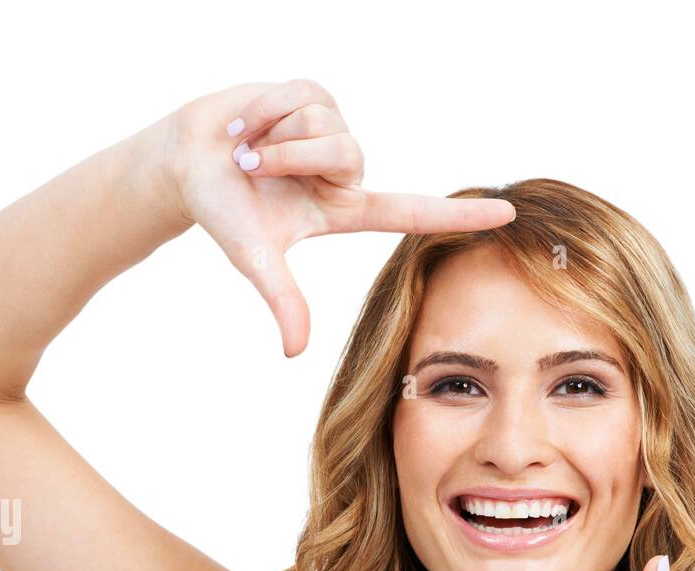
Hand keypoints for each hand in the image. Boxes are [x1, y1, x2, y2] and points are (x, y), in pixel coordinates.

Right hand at [162, 78, 515, 356]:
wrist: (187, 160)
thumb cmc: (223, 212)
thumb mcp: (254, 258)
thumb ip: (282, 301)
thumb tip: (295, 353)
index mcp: (345, 210)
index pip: (413, 212)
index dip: (458, 214)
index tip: (507, 213)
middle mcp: (347, 171)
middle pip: (347, 156)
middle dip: (290, 158)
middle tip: (253, 169)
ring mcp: (332, 130)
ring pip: (322, 124)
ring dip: (273, 136)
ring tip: (249, 150)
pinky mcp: (314, 94)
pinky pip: (300, 95)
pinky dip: (264, 111)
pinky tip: (248, 125)